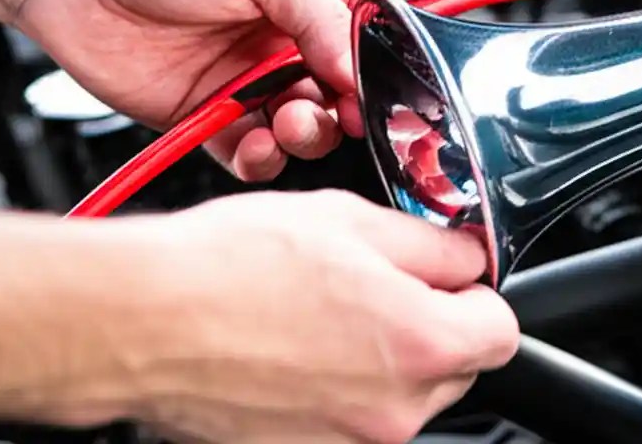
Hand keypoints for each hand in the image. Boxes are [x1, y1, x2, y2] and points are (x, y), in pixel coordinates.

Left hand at [16, 0, 383, 180]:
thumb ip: (318, 10)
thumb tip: (359, 67)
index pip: (373, 30)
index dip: (389, 64)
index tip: (392, 92)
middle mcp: (284, 33)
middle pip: (346, 89)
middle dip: (351, 108)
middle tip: (340, 112)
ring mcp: (247, 76)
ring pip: (303, 127)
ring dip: (306, 135)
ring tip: (289, 123)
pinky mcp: (206, 114)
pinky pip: (249, 152)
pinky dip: (258, 158)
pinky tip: (252, 144)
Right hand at [103, 191, 518, 442]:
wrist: (140, 321)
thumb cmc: (228, 267)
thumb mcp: (350, 219)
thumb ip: (430, 243)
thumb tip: (465, 254)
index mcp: (422, 343)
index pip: (501, 328)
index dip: (474, 292)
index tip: (444, 274)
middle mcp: (394, 409)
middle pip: (455, 366)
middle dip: (428, 323)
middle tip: (368, 284)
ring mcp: (348, 442)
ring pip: (400, 395)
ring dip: (379, 356)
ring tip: (317, 312)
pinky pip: (348, 417)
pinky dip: (333, 386)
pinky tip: (289, 346)